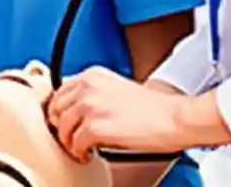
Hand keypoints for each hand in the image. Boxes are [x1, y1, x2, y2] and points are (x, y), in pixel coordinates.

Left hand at [46, 67, 191, 161]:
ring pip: (62, 128)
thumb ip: (95, 93)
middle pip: (56, 109)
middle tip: (69, 137)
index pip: (59, 91)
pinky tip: (88, 155)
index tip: (62, 121)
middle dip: (61, 126)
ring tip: (80, 149)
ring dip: (69, 142)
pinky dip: (79, 153)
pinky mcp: (96, 127)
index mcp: (93, 75)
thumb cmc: (154, 108)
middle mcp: (88, 87)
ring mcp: (91, 106)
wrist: (174, 118)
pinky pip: (75, 143)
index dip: (58, 110)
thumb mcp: (117, 88)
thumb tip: (76, 109)